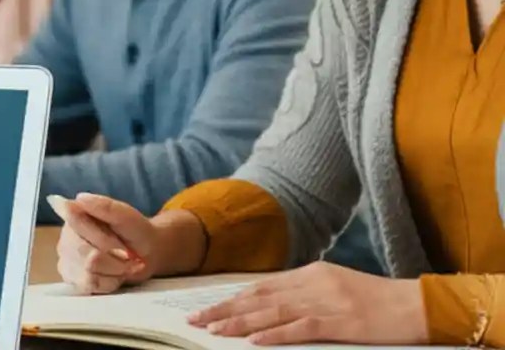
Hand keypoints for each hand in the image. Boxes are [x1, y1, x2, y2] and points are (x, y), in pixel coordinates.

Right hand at [52, 193, 155, 294]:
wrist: (145, 255)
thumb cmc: (135, 232)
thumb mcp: (128, 216)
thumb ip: (106, 207)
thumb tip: (80, 198)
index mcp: (74, 215)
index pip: (80, 228)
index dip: (106, 240)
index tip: (123, 245)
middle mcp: (65, 237)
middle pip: (87, 256)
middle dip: (115, 259)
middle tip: (128, 256)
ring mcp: (66, 260)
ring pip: (89, 273)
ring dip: (114, 271)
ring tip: (122, 265)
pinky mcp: (72, 279)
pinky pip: (89, 286)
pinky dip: (108, 283)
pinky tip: (114, 275)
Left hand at [188, 262, 427, 345]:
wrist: (419, 305)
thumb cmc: (379, 301)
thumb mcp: (337, 287)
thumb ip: (306, 292)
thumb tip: (271, 305)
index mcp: (312, 273)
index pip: (262, 287)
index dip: (233, 299)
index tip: (207, 307)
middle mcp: (314, 283)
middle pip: (259, 298)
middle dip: (224, 309)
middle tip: (195, 319)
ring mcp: (327, 302)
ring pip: (273, 313)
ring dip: (239, 322)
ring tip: (213, 330)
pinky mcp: (341, 322)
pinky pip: (300, 328)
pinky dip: (274, 335)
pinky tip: (253, 341)